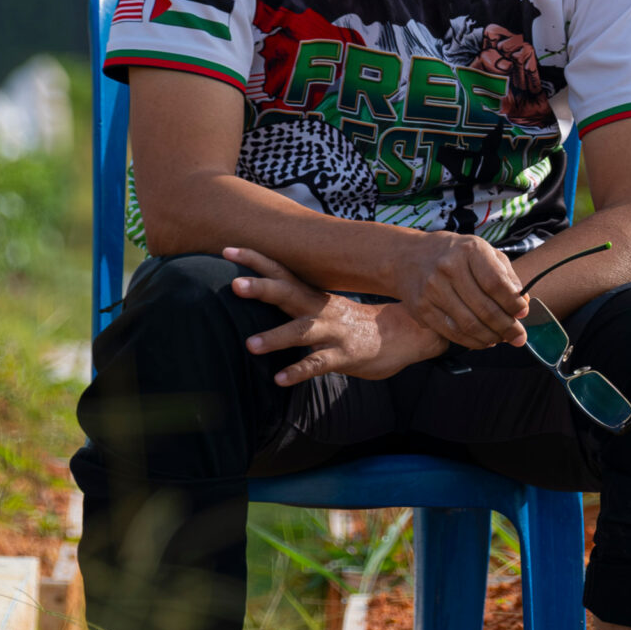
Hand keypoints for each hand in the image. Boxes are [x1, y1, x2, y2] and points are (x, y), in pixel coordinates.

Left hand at [226, 247, 448, 385]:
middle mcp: (320, 309)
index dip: (255, 261)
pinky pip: (319, 364)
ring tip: (249, 345)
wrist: (404, 335)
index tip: (227, 250)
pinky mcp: (345, 356)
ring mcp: (333, 332)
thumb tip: (260, 293)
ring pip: (302, 331)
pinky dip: (299, 371)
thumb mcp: (323, 307)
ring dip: (275, 337)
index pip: (281, 272)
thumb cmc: (353, 324)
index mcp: (312, 295)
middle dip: (262, 288)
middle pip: (288, 293)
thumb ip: (295, 301)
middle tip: (235, 284)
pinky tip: (279, 379)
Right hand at [386, 231, 527, 349]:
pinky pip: (453, 332)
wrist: (408, 257)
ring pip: (469, 324)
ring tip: (503, 339)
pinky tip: (484, 341)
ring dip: (492, 337)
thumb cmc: (454, 255)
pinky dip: (473, 341)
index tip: (523, 313)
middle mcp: (449, 268)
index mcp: (469, 250)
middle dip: (507, 327)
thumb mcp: (482, 251)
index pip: (496, 283)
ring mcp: (433, 289)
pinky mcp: (422, 308)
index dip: (513, 303)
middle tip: (519, 336)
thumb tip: (523, 303)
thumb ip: (506, 274)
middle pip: (485, 308)